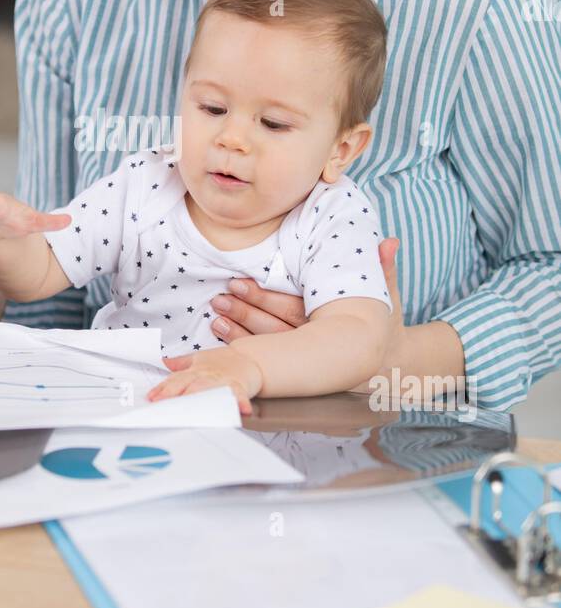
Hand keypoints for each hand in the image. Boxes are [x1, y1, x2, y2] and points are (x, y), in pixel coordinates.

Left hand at [146, 346, 263, 416]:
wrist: (250, 357)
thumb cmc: (223, 361)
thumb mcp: (199, 359)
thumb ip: (181, 364)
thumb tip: (164, 362)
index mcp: (195, 371)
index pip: (175, 380)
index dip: (162, 389)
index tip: (151, 399)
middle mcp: (206, 376)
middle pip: (188, 386)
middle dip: (175, 395)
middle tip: (163, 406)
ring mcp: (222, 381)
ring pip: (209, 390)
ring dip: (200, 399)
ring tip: (191, 409)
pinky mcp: (239, 387)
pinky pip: (238, 395)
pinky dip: (239, 402)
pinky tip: (241, 411)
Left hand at [207, 236, 403, 393]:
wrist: (388, 362)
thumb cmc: (383, 323)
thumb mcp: (386, 296)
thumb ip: (384, 268)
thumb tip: (391, 242)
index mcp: (332, 321)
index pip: (292, 308)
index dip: (263, 297)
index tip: (238, 283)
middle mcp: (315, 341)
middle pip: (274, 329)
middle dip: (245, 313)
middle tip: (219, 299)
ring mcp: (305, 356)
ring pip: (266, 345)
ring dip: (239, 331)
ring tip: (216, 316)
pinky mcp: (297, 365)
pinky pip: (266, 358)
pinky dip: (243, 347)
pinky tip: (224, 334)